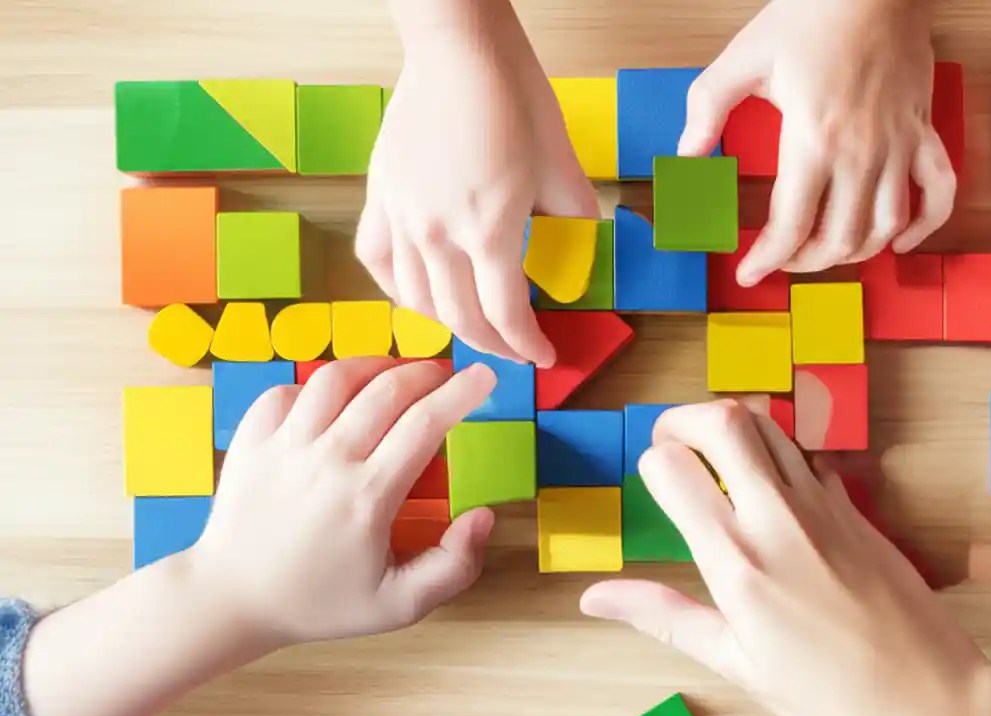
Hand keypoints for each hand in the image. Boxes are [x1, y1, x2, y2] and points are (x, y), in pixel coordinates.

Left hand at [190, 358, 497, 644]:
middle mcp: (327, 460)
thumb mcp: (399, 606)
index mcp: (368, 496)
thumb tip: (484, 516)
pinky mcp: (252, 439)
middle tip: (446, 376)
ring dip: (376, 365)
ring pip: (337, 377)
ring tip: (396, 374)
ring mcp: (284, 444)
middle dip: (427, 372)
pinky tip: (336, 397)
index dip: (462, 392)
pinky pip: (289, 389)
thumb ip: (454, 566)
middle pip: (388, 389)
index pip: (426, 423)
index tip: (485, 377)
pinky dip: (318, 384)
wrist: (231, 600)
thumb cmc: (319, 602)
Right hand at [357, 0, 597, 365]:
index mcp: (490, 230)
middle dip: (492, 344)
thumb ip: (574, 222)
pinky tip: (417, 293)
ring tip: (471, 327)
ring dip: (447, 323)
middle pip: (461, 317)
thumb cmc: (515, 97)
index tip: (544, 356)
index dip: (527, 345)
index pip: (506, 315)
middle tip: (514, 351)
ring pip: (415, 298)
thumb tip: (578, 257)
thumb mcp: (563, 166)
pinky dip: (397, 287)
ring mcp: (403, 216)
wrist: (459, 50)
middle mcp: (439, 233)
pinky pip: (378, 260)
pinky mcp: (380, 196)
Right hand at [580, 401, 990, 715]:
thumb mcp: (735, 661)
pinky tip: (773, 488)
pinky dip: (778, 453)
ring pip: (767, 424)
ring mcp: (821, 505)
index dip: (652, 463)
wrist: (927, 693)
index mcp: (735, 561)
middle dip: (684, 417)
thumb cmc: (830, 692)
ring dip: (732, 426)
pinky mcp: (853, 506)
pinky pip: (806, 454)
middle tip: (673, 440)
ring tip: (717, 456)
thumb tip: (597, 597)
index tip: (654, 480)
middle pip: (722, 419)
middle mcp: (776, 518)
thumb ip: (664, 616)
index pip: (670, 466)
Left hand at [681, 0, 954, 282]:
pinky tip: (900, 243)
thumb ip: (707, 110)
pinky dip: (924, 227)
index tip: (749, 273)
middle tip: (782, 261)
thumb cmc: (811, 15)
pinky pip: (939, 193)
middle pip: (839, 239)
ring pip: (885, 228)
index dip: (768, 260)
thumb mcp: (743, 59)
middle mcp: (861, 154)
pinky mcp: (923, 132)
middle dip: (806, 263)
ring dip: (855, 253)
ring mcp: (899, 146)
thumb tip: (685, 157)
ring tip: (826, 253)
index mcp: (814, 141)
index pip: (791, 226)